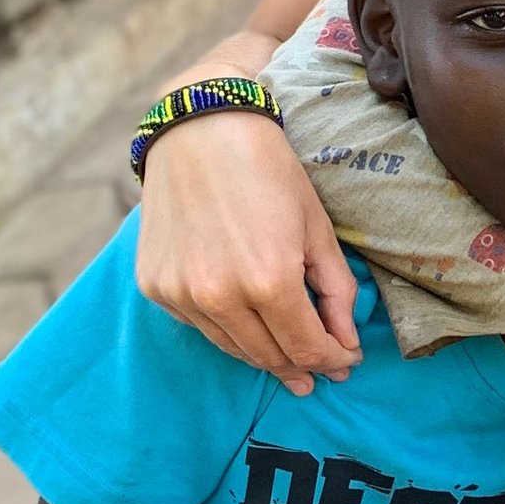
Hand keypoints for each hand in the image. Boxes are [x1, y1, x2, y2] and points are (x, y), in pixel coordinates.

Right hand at [136, 107, 361, 394]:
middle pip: (268, 355)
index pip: (305, 346)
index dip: (332, 359)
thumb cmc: (269, 170)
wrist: (200, 130)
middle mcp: (219, 296)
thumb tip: (346, 342)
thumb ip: (335, 290)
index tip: (349, 361)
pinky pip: (199, 325)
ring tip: (289, 361)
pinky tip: (246, 322)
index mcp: (269, 281)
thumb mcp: (316, 227)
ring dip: (264, 355)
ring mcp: (181, 294)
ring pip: (231, 348)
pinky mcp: (155, 287)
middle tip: (323, 373)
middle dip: (302, 366)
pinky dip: (226, 329)